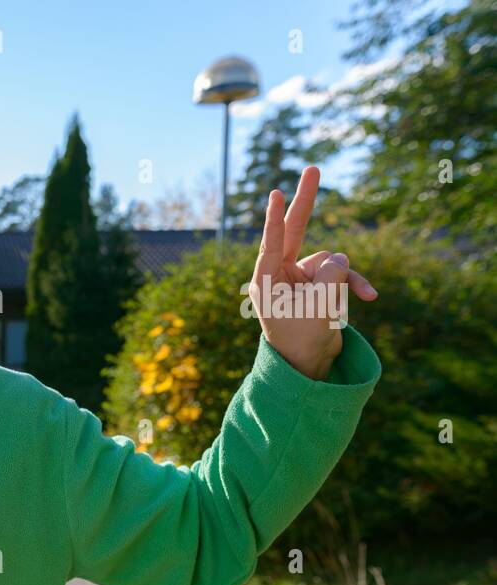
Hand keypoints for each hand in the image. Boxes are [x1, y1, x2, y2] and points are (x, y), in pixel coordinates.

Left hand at [250, 166, 377, 379]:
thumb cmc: (304, 337)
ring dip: (346, 277)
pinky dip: (353, 283)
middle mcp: (279, 274)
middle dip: (306, 202)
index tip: (275, 193)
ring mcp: (299, 278)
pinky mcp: (317, 284)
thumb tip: (340, 256)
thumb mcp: (321, 303)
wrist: (310, 365)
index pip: (272, 241)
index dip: (276, 217)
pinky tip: (369, 297)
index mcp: (266, 280)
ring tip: (358, 297)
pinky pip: (339, 273)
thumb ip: (332, 273)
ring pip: (330, 260)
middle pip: (295, 231)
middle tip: (312, 168)